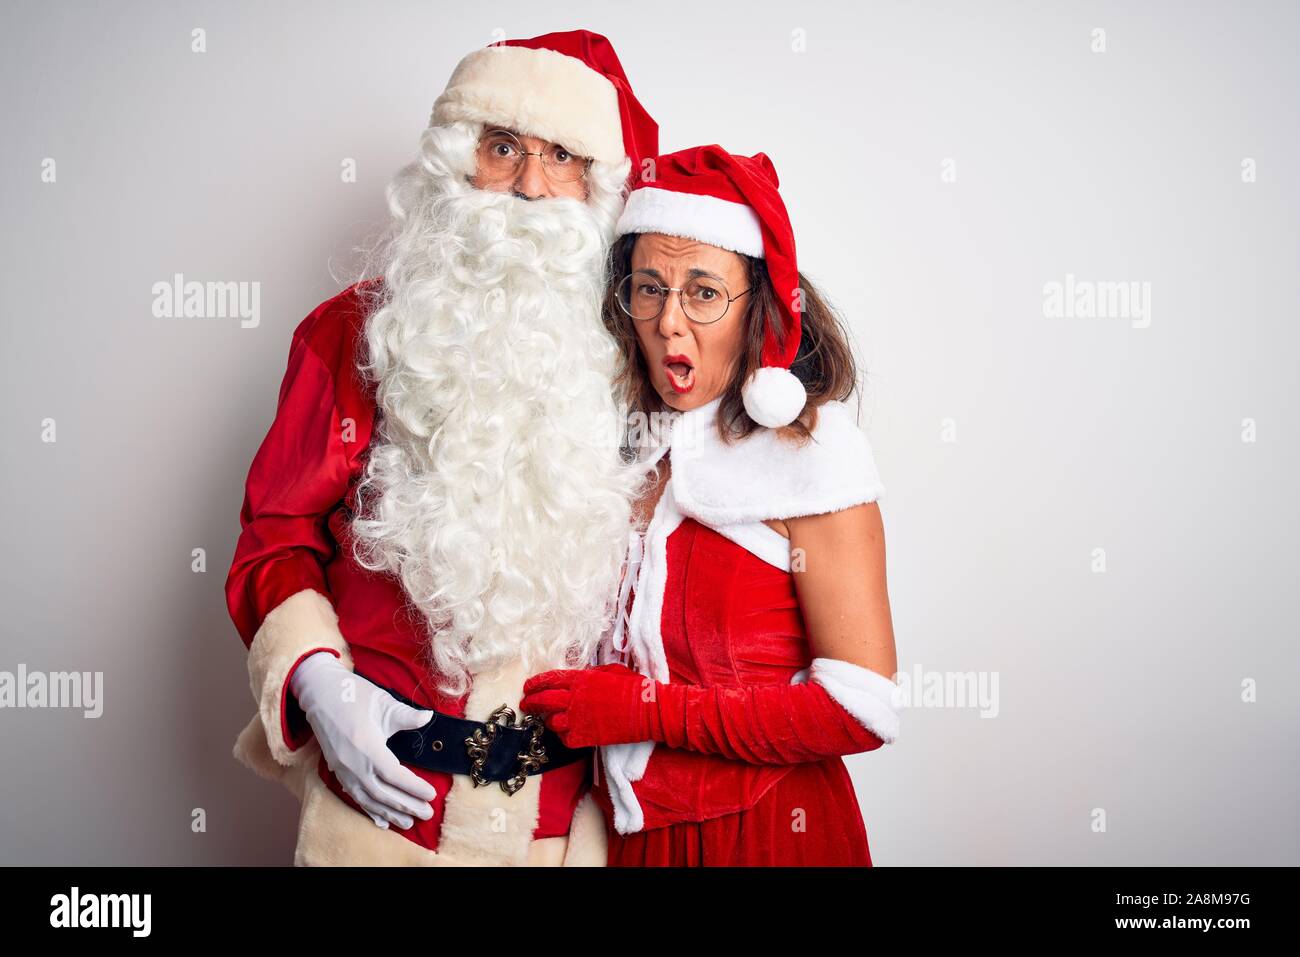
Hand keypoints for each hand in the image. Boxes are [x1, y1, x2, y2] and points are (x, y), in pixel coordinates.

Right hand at [289, 652, 437, 829]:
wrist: (319, 693)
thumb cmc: (353, 694)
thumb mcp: (383, 702)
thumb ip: (407, 716)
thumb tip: (429, 717)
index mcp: (367, 746)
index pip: (394, 775)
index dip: (413, 787)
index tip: (432, 795)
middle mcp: (353, 763)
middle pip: (382, 793)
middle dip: (406, 806)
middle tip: (427, 814)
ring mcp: (342, 769)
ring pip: (367, 799)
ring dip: (389, 812)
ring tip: (408, 823)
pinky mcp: (337, 769)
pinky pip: (354, 795)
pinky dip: (368, 809)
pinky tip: (380, 821)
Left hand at [521, 663, 657, 748]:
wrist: (648, 710)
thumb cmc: (634, 687)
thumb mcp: (610, 671)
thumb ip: (590, 674)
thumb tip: (578, 677)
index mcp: (581, 678)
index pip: (550, 680)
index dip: (536, 684)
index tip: (528, 687)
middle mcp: (575, 698)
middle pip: (544, 701)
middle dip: (532, 702)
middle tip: (526, 705)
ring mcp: (578, 719)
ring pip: (551, 722)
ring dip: (548, 721)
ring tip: (549, 720)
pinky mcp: (585, 737)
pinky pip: (564, 739)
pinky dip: (563, 736)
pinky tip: (567, 733)